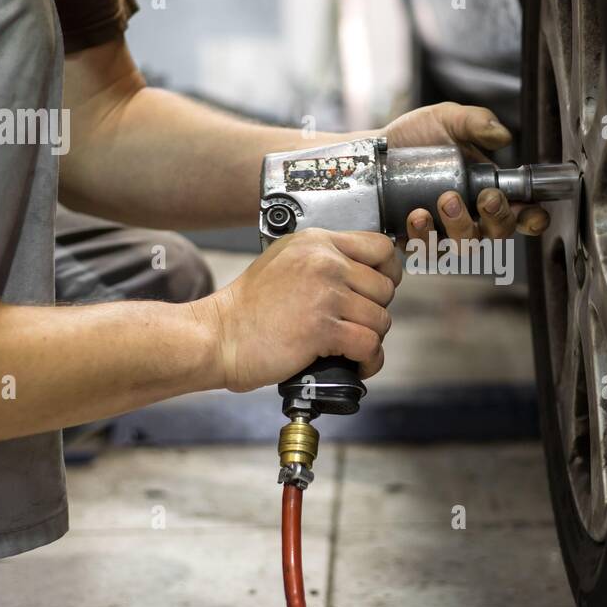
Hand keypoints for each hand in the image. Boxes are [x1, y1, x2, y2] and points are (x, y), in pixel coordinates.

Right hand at [199, 229, 401, 392]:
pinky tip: (353, 364)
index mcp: (316, 242)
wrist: (217, 337)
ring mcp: (324, 294)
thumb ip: (322, 261)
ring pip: (381, 319)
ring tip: (350, 348)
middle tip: (353, 326)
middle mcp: (323, 262)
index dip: (388, 271)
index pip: (380, 246)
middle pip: (385, 288)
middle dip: (374, 312)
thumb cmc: (247, 309)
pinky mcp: (322, 328)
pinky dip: (368, 361)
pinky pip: (370, 345)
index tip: (379, 290)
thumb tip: (363, 275)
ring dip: (370, 339)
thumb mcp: (284, 262)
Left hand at [381, 102, 550, 242]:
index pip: (522, 212)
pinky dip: (425, 237)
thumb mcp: (447, 120)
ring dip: (461, 227)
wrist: (373, 151)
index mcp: (488, 190)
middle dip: (498, 219)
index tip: (532, 214)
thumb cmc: (415, 137)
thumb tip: (502, 136)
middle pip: (499, 233)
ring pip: (466, 247)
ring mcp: (446, 234)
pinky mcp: (417, 243)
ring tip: (444, 200)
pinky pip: (428, 252)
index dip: (533, 219)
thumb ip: (475, 122)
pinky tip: (416, 216)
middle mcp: (472, 216)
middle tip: (486, 198)